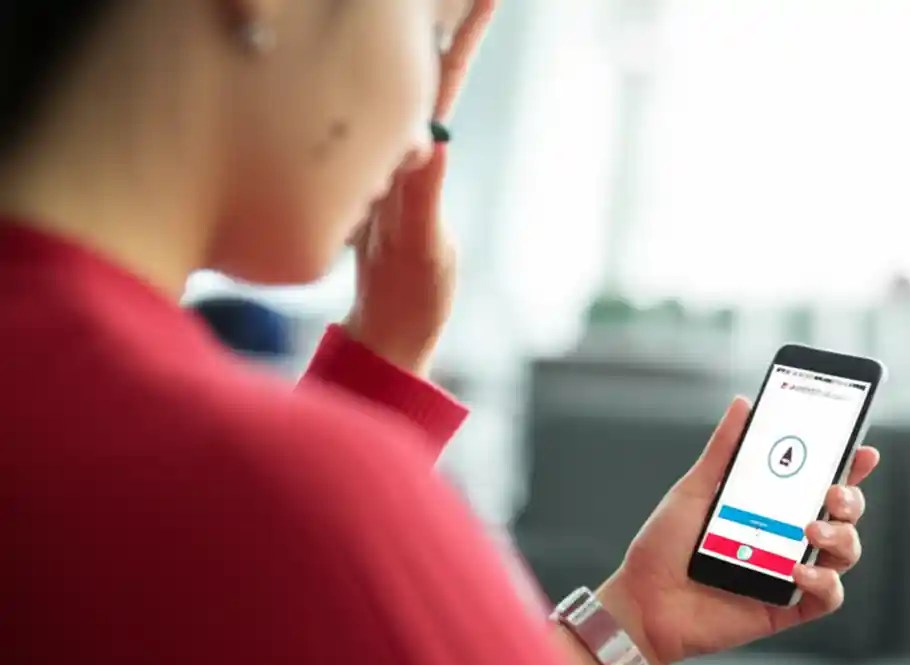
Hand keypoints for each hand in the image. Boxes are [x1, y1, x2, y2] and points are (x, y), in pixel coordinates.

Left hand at [341, 0, 496, 372]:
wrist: (389, 329)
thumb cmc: (404, 297)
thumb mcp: (419, 252)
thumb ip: (420, 198)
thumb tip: (427, 141)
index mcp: (403, 158)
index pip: (435, 79)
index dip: (461, 32)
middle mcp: (400, 148)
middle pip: (427, 63)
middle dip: (453, 17)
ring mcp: (405, 158)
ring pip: (421, 78)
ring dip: (446, 34)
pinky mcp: (413, 172)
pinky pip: (425, 106)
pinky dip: (440, 69)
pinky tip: (445, 47)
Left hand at [598, 397, 877, 664]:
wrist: (643, 602)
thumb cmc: (664, 547)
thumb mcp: (693, 490)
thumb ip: (723, 451)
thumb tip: (743, 404)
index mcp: (771, 506)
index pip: (821, 481)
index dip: (849, 465)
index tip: (863, 450)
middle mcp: (787, 537)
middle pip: (844, 515)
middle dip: (851, 499)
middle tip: (833, 493)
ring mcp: (790, 573)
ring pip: (845, 552)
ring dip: (842, 537)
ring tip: (812, 529)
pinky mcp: (787, 607)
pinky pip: (828, 596)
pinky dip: (824, 582)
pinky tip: (798, 571)